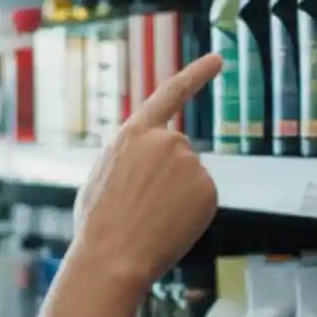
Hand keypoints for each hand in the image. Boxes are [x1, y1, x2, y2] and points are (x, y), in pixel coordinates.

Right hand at [73, 54, 222, 289]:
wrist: (113, 258)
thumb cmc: (98, 223)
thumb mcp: (103, 175)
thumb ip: (131, 159)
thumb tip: (150, 167)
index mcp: (135, 133)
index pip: (171, 94)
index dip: (196, 75)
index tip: (218, 59)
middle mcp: (168, 140)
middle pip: (178, 152)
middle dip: (167, 174)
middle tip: (142, 205)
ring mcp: (191, 164)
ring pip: (190, 178)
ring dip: (176, 196)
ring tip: (150, 218)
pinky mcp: (209, 189)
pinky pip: (202, 199)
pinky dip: (190, 213)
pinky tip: (168, 226)